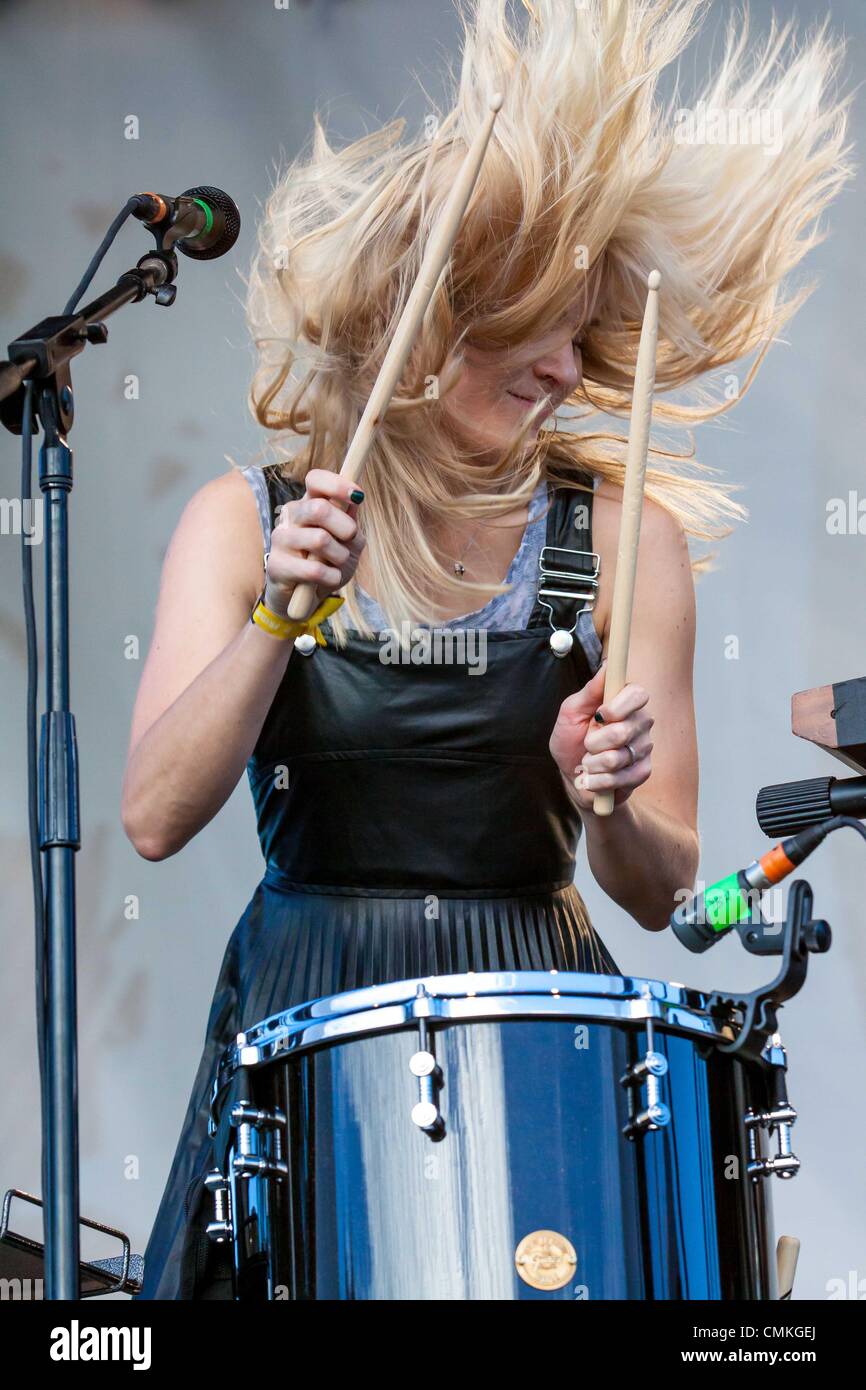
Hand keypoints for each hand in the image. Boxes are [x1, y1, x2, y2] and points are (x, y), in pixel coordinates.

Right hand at [263, 468, 365, 612]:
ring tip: (337, 564)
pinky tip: (329, 579)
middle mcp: (291, 516)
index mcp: (308, 503)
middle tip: (350, 540)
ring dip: (339, 556)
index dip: (338, 484)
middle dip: (345, 527)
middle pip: (319, 508)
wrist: (307, 598)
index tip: (358, 496)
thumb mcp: (348, 542)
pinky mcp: (276, 565)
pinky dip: (331, 577)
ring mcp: (281, 539)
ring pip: (319, 539)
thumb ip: (351, 520)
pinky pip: (313, 570)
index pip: (315, 480)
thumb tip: (354, 500)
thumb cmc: (328, 564)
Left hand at [549, 661, 654, 812]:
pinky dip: (597, 781)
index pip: (638, 694)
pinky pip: (619, 778)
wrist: (574, 776)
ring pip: (616, 758)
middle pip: (623, 730)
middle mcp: (640, 722)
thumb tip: (607, 665)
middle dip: (594, 742)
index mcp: (625, 702)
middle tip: (586, 744)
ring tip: (588, 762)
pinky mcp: (643, 772)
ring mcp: (644, 748)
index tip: (600, 715)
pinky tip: (593, 778)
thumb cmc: (572, 740)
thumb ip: (590, 690)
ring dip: (592, 764)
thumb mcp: (572, 712)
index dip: (618, 707)